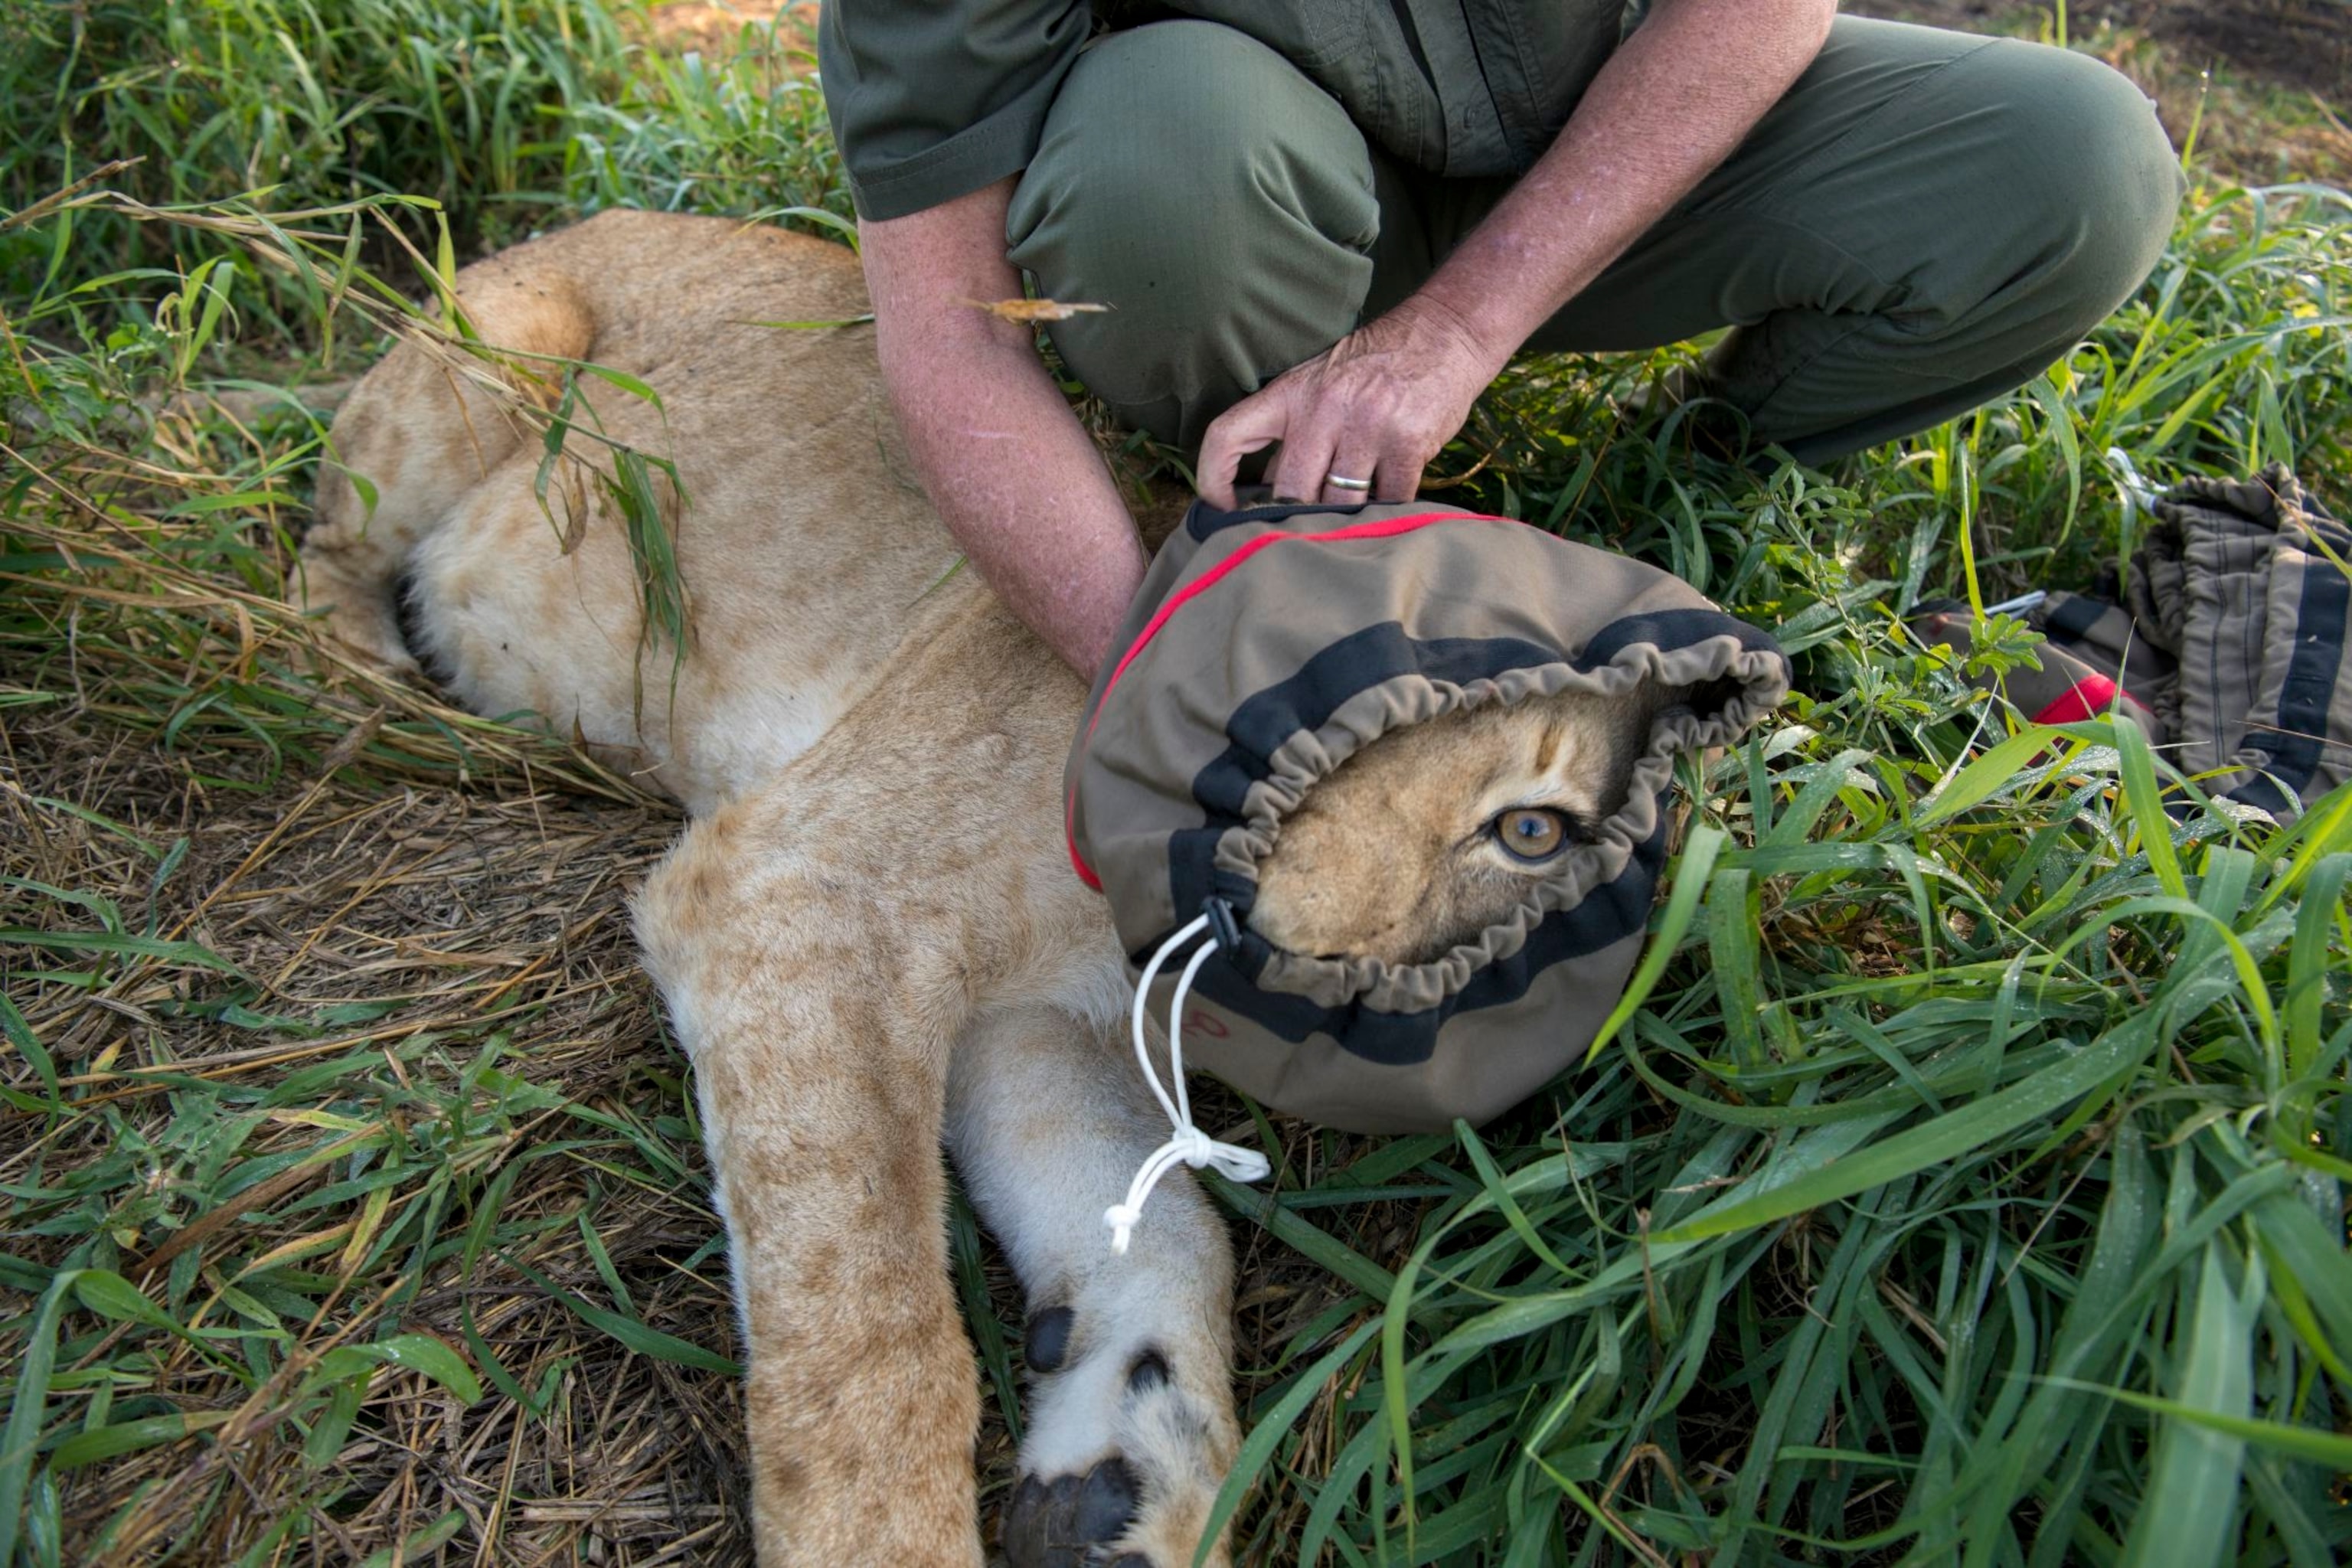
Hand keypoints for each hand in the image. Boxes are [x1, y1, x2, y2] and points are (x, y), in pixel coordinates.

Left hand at [1195, 297, 1506, 509]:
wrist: (1446, 334)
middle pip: (1290, 489)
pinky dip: (1387, 510)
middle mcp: (1323, 407)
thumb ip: (1292, 432)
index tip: (1222, 508)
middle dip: (1297, 515)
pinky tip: (1389, 501)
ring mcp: (1367, 425)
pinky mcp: (1407, 443)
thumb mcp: (1321, 385)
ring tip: (1353, 515)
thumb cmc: (1375, 366)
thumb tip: (1264, 490)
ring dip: (1346, 517)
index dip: (1213, 478)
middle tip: (1307, 525)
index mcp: (1291, 392)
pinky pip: (1387, 501)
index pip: (1228, 434)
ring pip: (1339, 504)